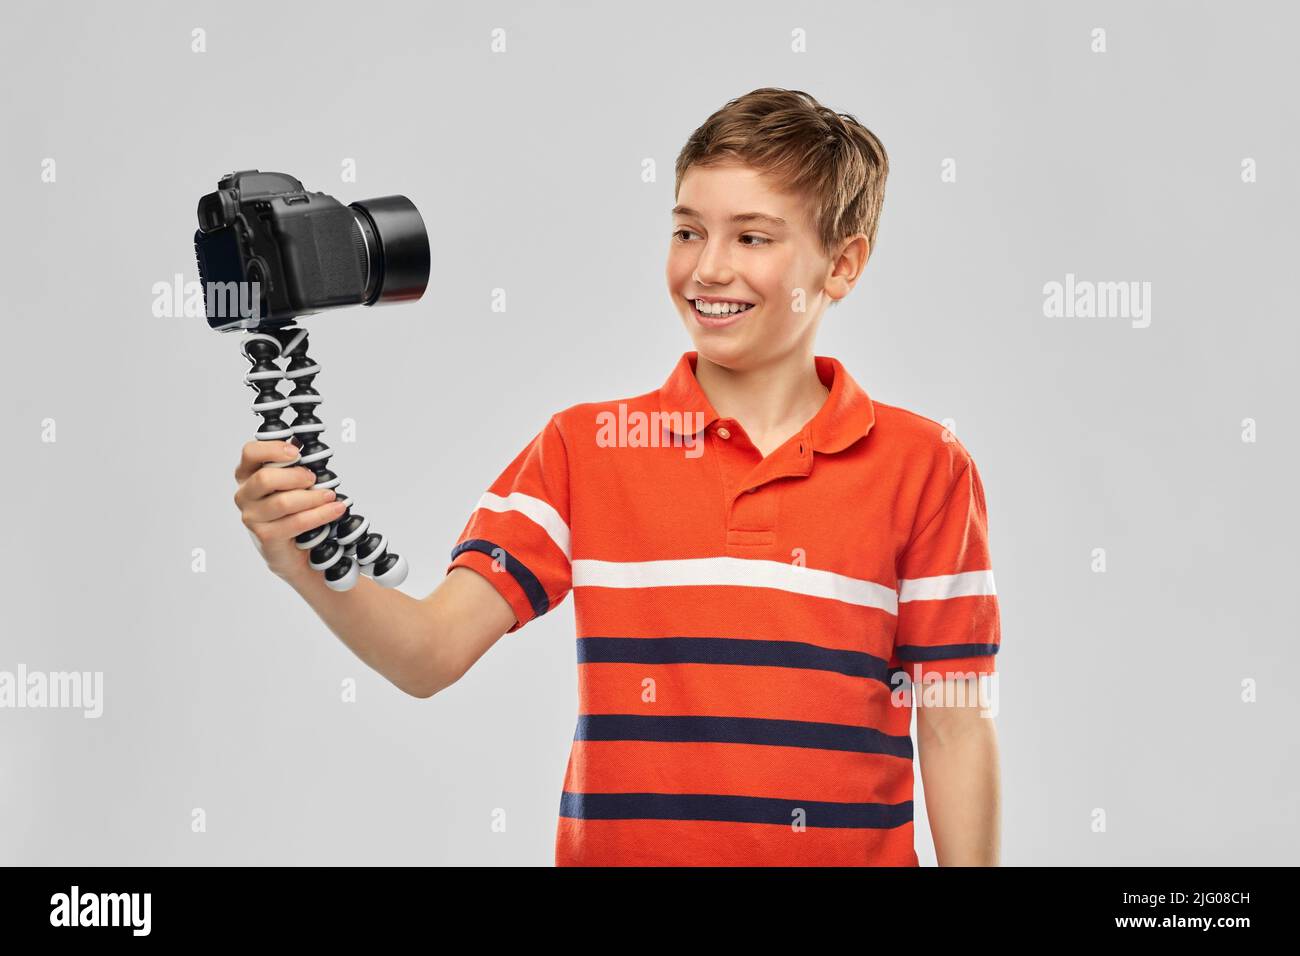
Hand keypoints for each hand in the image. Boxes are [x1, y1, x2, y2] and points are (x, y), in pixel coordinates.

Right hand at [232, 440, 347, 578]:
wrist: (292, 549)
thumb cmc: (292, 508)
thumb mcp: (290, 482)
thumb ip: (293, 463)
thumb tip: (305, 442)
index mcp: (247, 474)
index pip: (249, 452)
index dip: (272, 449)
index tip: (296, 452)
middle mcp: (244, 495)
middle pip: (265, 478)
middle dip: (296, 476)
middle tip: (314, 479)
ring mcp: (252, 517)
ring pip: (283, 502)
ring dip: (313, 497)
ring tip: (330, 495)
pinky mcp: (265, 536)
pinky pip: (296, 522)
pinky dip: (320, 514)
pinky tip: (335, 509)